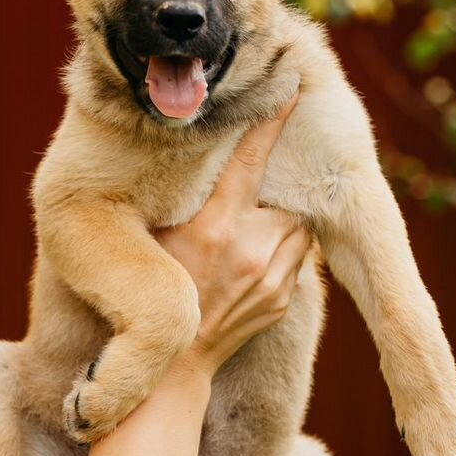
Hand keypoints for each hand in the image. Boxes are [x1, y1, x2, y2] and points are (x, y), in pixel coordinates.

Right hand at [155, 91, 312, 374]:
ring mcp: (274, 277)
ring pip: (300, 225)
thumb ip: (183, 198)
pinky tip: (259, 254)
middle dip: (280, 184)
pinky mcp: (285, 299)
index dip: (273, 122)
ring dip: (286, 216)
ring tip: (261, 221)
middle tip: (267, 178)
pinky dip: (285, 247)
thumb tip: (196, 155)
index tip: (293, 91)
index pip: (252, 159)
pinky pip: (299, 258)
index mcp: (216, 224)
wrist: (175, 365)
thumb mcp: (157, 236)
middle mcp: (253, 247)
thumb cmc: (155, 290)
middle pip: (286, 194)